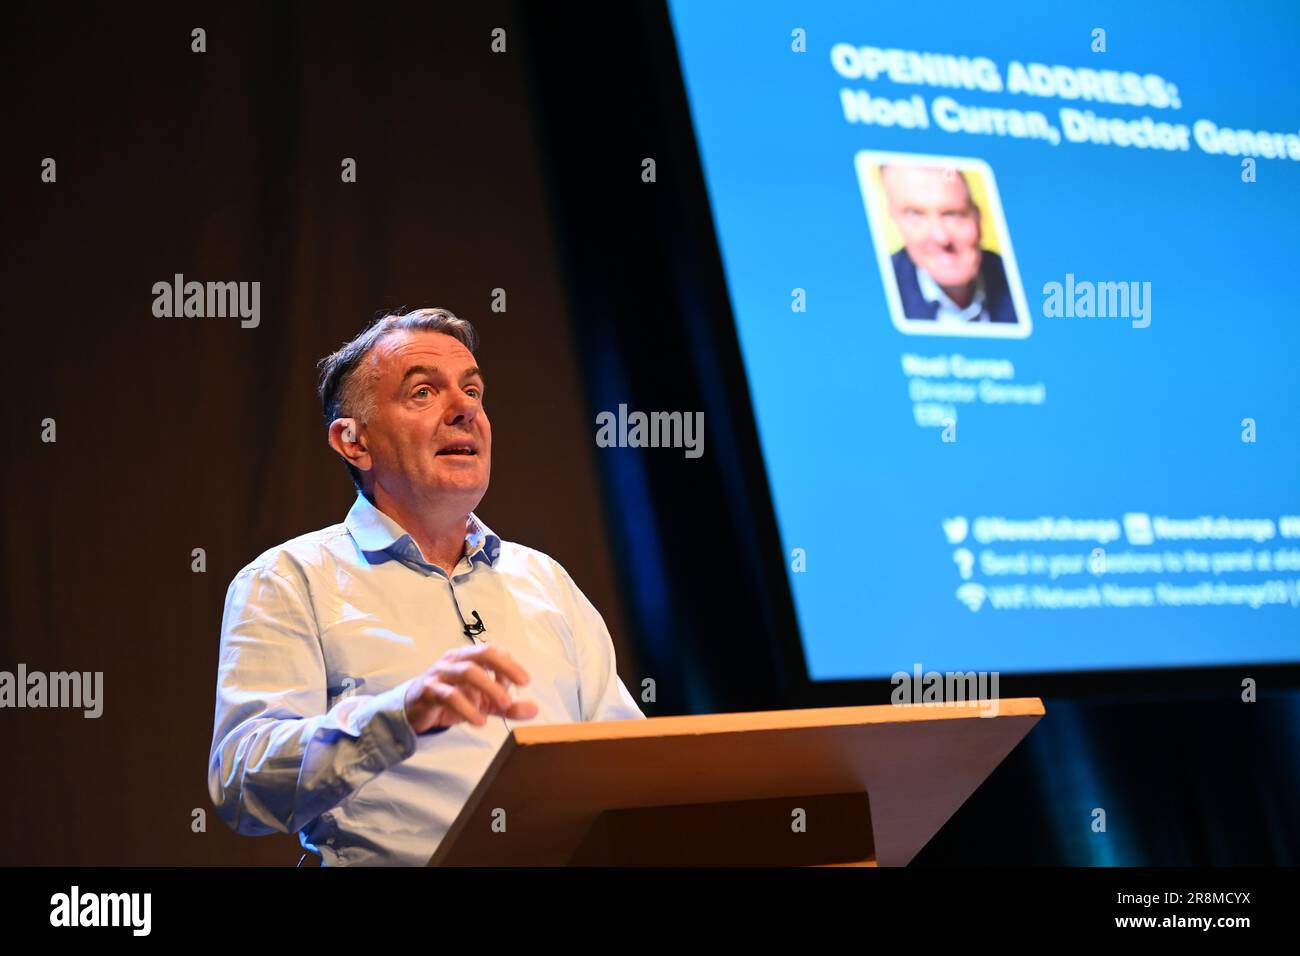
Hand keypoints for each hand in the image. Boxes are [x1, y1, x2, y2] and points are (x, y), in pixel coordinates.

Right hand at [403, 644, 538, 732]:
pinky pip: (449, 695)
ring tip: (503, 704)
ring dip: (489, 687)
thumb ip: (507, 706)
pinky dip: (467, 707)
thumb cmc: (452, 699)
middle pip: (483, 653)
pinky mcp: (428, 691)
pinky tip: (479, 720)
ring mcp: (440, 674)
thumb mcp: (483, 704)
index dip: (510, 664)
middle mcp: (455, 660)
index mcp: (469, 656)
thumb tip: (534, 710)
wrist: (414, 710)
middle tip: (521, 685)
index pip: (494, 651)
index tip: (523, 682)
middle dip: (505, 667)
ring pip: (467, 672)